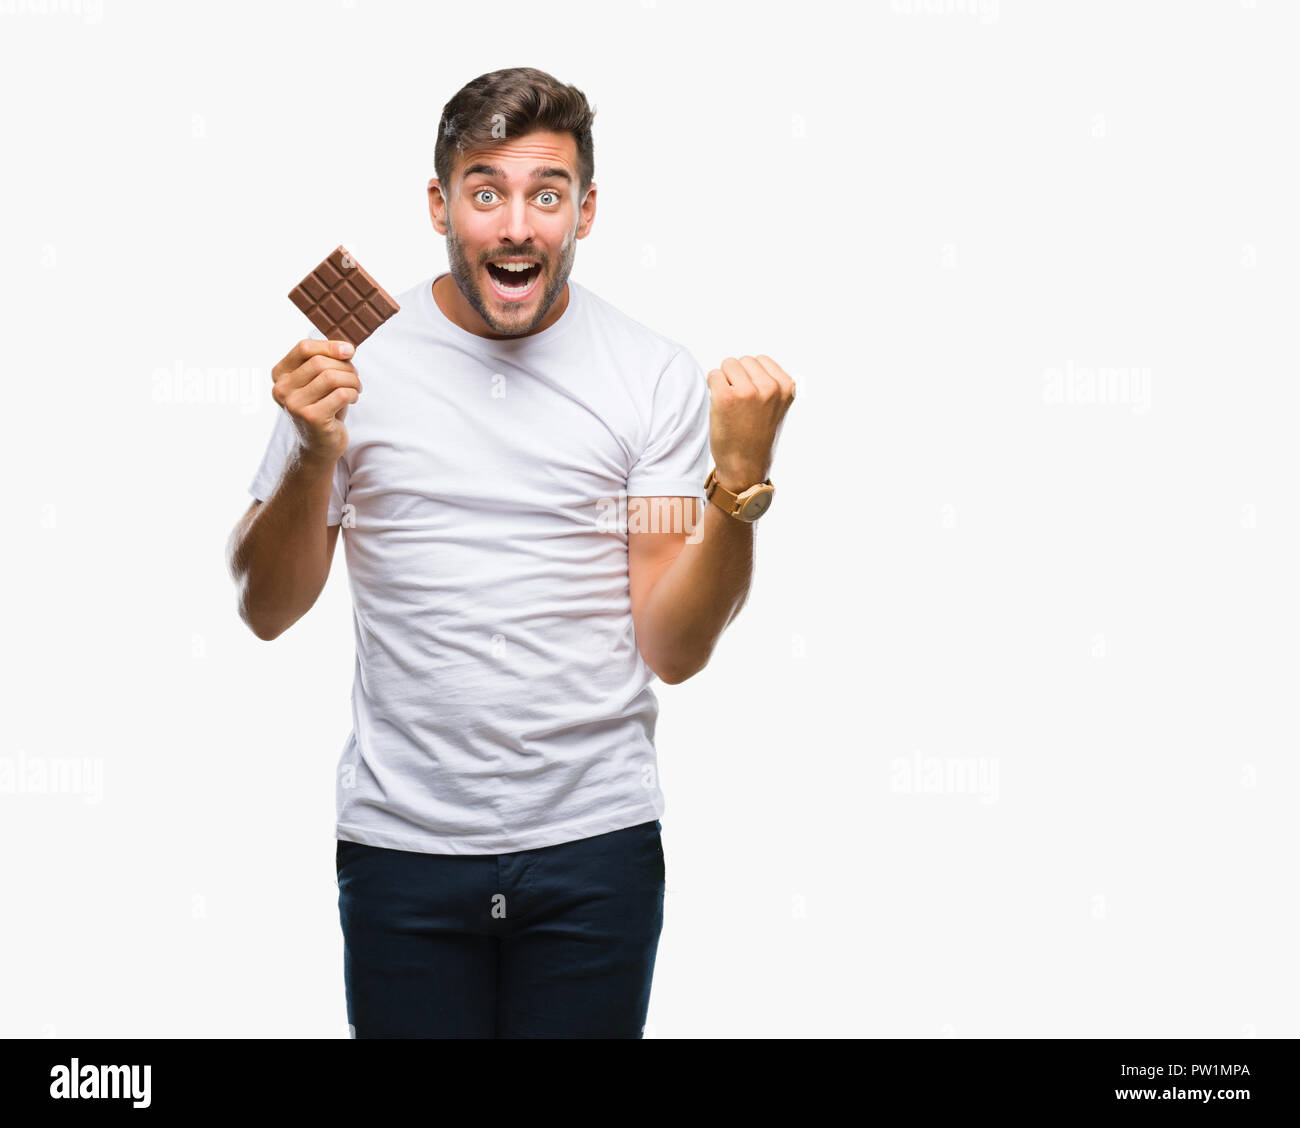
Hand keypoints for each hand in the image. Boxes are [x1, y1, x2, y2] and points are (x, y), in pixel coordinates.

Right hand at [270, 338, 361, 462]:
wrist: (319, 445)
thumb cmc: (322, 407)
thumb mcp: (320, 380)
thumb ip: (327, 361)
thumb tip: (347, 348)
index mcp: (280, 374)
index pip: (304, 348)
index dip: (330, 346)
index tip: (349, 352)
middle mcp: (282, 389)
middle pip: (320, 362)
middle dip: (345, 367)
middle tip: (355, 378)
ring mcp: (294, 404)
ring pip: (331, 377)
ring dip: (352, 380)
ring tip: (356, 388)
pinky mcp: (311, 417)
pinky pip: (341, 394)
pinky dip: (353, 394)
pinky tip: (352, 399)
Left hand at [706, 355, 795, 490]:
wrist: (745, 466)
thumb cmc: (757, 436)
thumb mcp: (777, 407)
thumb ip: (771, 383)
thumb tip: (752, 361)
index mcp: (787, 386)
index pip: (761, 360)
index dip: (751, 377)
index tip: (753, 400)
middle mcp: (771, 388)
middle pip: (743, 360)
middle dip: (738, 377)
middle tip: (741, 405)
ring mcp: (749, 392)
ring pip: (728, 364)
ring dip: (725, 381)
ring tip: (732, 406)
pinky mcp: (726, 397)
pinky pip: (713, 375)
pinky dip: (713, 388)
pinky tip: (720, 407)